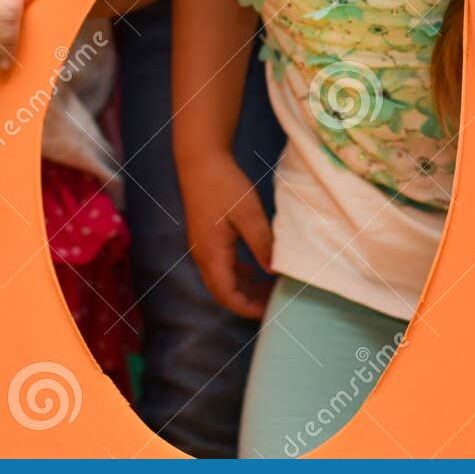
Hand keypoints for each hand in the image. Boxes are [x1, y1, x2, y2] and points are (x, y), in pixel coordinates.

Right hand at [179, 154, 274, 317]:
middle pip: (223, 292)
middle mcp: (203, 256)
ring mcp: (202, 247)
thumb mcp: (249, 214)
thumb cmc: (224, 184)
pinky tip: (256, 269)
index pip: (227, 295)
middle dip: (247, 302)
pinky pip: (222, 265)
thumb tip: (273, 271)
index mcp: (211, 254)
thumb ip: (261, 243)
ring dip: (244, 288)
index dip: (248, 308)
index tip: (270, 312)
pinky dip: (239, 273)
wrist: (200, 160)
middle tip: (274, 303)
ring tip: (270, 289)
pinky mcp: (206, 237)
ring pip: (222, 279)